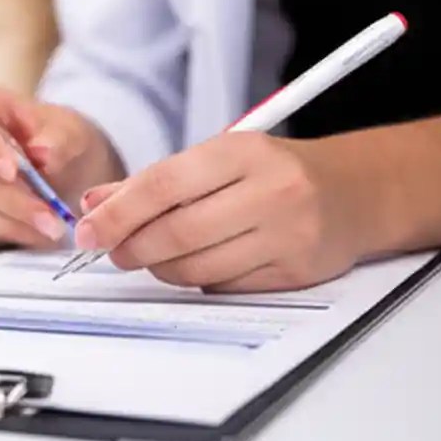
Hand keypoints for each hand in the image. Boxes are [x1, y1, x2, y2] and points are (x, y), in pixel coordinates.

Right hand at [0, 85, 122, 248]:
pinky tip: (37, 237)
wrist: (62, 161)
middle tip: (51, 217)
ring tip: (51, 231)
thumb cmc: (59, 137)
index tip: (13, 172)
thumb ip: (59, 139)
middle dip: (12, 198)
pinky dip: (8, 232)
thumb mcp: (71, 130)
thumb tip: (41, 152)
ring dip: (11, 221)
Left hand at [76, 131, 366, 292]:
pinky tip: (197, 263)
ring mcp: (287, 234)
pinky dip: (197, 280)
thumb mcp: (215, 160)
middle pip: (176, 233)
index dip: (117, 213)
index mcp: (242, 153)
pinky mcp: (296, 272)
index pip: (162, 185)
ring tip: (152, 256)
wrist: (354, 191)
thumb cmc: (271, 172)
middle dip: (132, 247)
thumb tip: (91, 205)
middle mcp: (270, 191)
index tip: (87, 231)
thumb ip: (150, 182)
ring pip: (197, 268)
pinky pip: (224, 287)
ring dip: (160, 268)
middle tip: (113, 251)